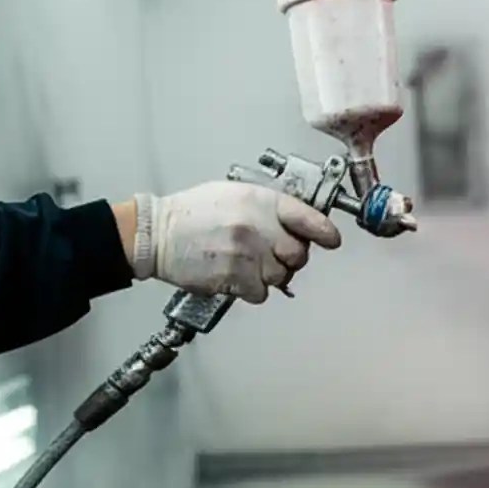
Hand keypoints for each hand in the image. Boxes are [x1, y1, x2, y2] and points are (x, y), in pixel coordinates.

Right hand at [126, 182, 341, 302]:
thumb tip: (297, 224)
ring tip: (245, 264)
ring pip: (281, 276)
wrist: (157, 233)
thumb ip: (268, 208)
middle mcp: (259, 226)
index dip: (324, 232)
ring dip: (268, 276)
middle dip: (289, 258)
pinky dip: (251, 290)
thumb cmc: (193, 213)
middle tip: (270, 255)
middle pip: (298, 254)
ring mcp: (248, 253)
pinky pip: (261, 293)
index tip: (331, 240)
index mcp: (261, 201)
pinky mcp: (235, 277)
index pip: (307, 217)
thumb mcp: (235, 194)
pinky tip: (235, 276)